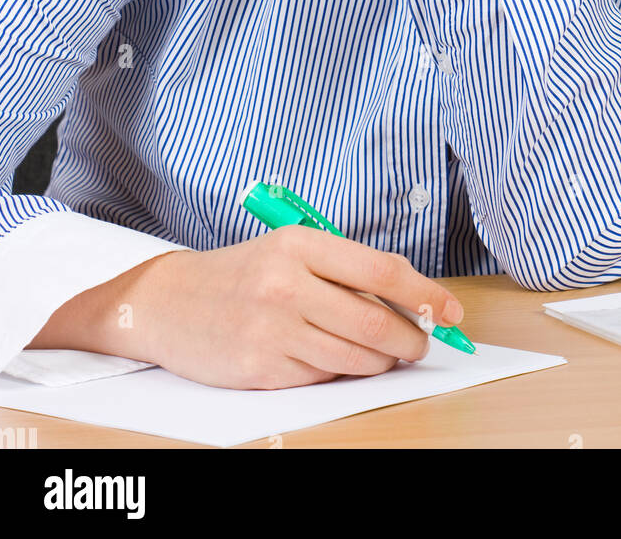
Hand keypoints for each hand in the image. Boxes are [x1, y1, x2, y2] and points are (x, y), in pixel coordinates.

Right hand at [116, 228, 464, 389]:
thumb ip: (343, 270)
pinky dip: (340, 372)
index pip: (382, 271)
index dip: (426, 294)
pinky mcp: (262, 368)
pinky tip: (334, 359)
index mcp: (299, 245)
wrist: (169, 302)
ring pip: (356, 357)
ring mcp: (273, 330)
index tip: (452, 311)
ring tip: (385, 354)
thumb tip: (411, 299)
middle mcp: (287, 285)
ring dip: (382, 361)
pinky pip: (323, 377)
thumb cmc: (240, 274)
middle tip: (420, 343)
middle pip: (376, 322)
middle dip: (412, 339)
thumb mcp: (289, 251)